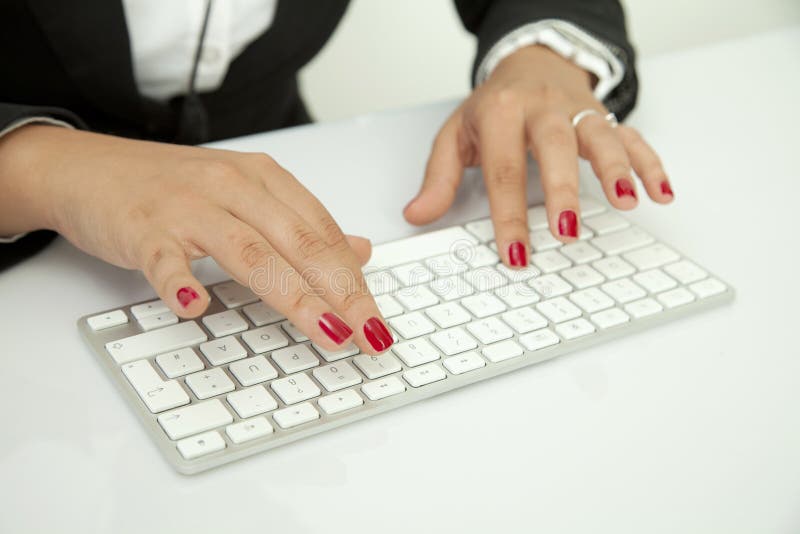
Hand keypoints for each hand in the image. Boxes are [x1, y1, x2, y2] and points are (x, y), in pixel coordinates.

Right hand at [0, 126, 393, 353]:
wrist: (89, 168)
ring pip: (249, 251)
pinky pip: (164, 258)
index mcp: (263, 180)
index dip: (355, 277)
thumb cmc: (174, 187)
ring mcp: (187, 206)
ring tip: (325, 330)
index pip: (323, 231)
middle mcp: (233, 187)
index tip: (377, 318)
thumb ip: (302, 223)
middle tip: (369, 333)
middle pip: (299, 242)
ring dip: (292, 294)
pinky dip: (179, 282)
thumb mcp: (247, 195)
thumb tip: (360, 249)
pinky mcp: (143, 228)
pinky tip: (195, 308)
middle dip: (342, 291)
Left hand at [404, 45, 672, 267]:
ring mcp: (576, 111)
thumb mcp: (456, 135)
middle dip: (562, 190)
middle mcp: (542, 108)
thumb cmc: (493, 106)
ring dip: (617, 168)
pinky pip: (632, 135)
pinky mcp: (602, 117)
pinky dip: (650, 162)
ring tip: (627, 203)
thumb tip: (417, 214)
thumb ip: (439, 176)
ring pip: (600, 135)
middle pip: (555, 146)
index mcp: (500, 113)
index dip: (508, 215)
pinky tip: (661, 192)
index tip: (516, 253)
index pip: (504, 169)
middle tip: (567, 230)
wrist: (529, 62)